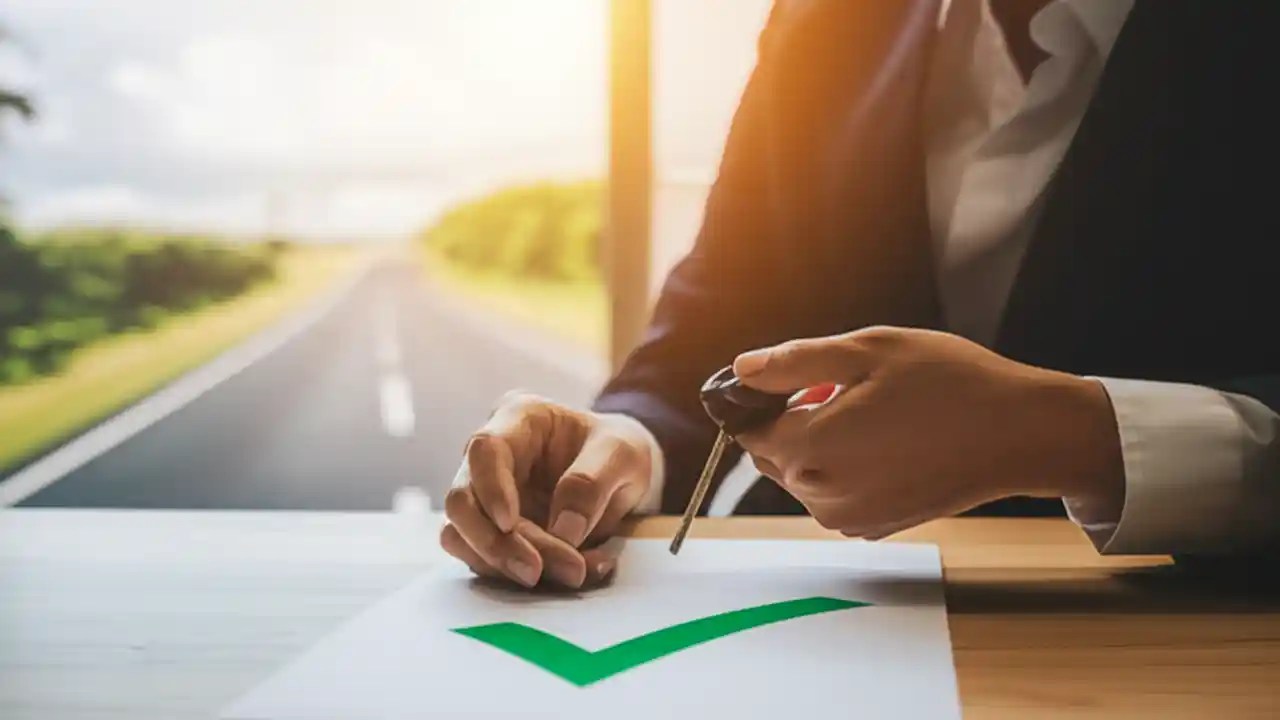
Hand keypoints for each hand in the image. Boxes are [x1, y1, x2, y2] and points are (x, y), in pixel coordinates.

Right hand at [440, 392, 653, 588]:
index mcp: (518, 418)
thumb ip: (592, 483)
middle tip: (538, 571)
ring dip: (503, 565)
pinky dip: (518, 575)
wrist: (619, 473)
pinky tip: (569, 573)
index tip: (510, 523)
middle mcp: (490, 457)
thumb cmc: (617, 450)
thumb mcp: (622, 454)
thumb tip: (564, 530)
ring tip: (568, 574)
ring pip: (463, 537)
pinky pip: (485, 560)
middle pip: (463, 501)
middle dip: (496, 543)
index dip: (491, 488)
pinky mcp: (491, 531)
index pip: (485, 448)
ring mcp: (485, 496)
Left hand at [732, 327, 1123, 537]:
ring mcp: (847, 518)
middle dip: (795, 420)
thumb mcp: (866, 351)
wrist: (1019, 434)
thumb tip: (741, 370)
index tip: (805, 376)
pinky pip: (835, 493)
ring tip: (878, 413)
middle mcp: (819, 496)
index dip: (767, 398)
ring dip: (823, 444)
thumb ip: (794, 362)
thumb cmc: (948, 384)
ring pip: (803, 474)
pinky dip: (848, 467)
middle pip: (773, 454)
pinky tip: (892, 442)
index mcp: (808, 450)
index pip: (747, 428)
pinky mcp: (873, 527)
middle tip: (852, 389)